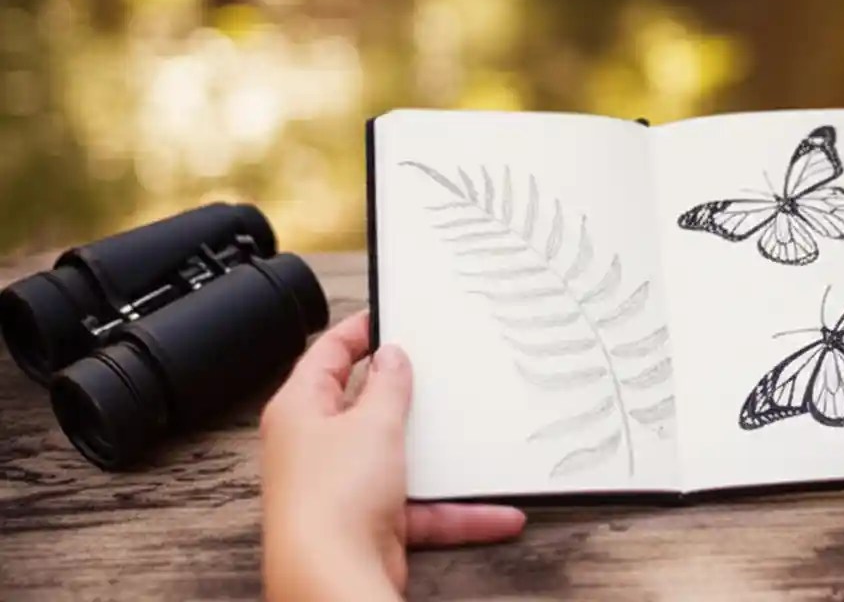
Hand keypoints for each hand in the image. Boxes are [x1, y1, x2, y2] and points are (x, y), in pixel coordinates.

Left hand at [259, 311, 525, 600]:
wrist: (332, 577)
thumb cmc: (332, 500)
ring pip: (398, 460)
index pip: (326, 355)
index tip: (387, 315)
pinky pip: (419, 508)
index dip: (357, 331)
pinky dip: (455, 511)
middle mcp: (316, 447)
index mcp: (299, 410)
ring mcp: (342, 487)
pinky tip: (495, 512)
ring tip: (474, 440)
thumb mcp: (373, 423)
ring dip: (438, 459)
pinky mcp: (369, 523)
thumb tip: (391, 357)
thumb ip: (388, 384)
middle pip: (364, 407)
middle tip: (437, 371)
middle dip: (406, 397)